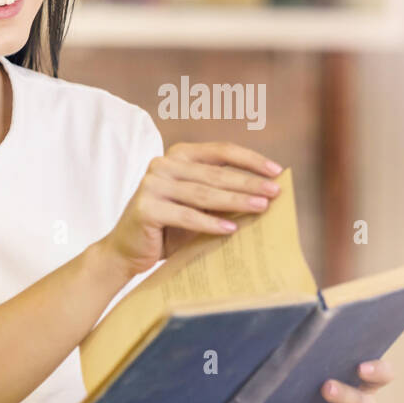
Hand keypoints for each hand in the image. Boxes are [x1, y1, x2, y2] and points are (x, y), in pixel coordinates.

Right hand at [100, 141, 283, 278]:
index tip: (277, 171)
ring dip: (235, 200)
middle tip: (275, 192)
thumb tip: (264, 193)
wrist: (126, 250)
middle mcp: (163, 164)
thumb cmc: (168, 229)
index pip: (220, 151)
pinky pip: (185, 215)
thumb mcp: (197, 207)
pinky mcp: (146, 207)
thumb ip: (220, 195)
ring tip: (261, 207)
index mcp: (178, 156)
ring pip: (203, 193)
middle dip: (249, 182)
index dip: (250, 160)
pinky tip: (231, 228)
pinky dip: (210, 223)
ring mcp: (152, 184)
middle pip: (215, 173)